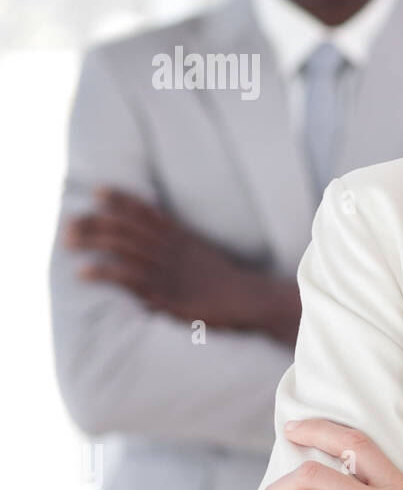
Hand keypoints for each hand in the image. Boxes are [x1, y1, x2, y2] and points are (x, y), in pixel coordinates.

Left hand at [65, 186, 298, 341]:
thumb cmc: (227, 280)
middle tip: (70, 223)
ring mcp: (166, 268)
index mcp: (180, 236)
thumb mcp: (204, 253)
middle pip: (125, 226)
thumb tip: (165, 240)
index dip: (120, 199)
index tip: (98, 191)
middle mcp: (170, 247)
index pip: (145, 210)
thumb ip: (182, 245)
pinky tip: (83, 272)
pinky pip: (127, 278)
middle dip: (95, 221)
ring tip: (68, 241)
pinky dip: (103, 272)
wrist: (248, 297)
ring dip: (92, 241)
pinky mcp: (163, 291)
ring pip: (121, 246)